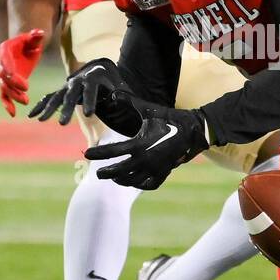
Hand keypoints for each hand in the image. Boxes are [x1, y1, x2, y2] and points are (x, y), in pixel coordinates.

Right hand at [0, 30, 45, 115]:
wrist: (24, 47)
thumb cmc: (29, 42)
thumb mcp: (33, 38)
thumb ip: (35, 36)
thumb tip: (40, 32)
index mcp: (4, 50)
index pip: (5, 63)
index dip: (12, 74)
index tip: (23, 83)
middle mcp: (0, 63)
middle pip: (4, 77)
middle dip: (14, 86)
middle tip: (25, 92)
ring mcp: (2, 75)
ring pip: (5, 88)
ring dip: (13, 96)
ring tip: (26, 101)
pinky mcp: (7, 84)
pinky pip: (4, 95)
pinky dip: (7, 104)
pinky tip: (13, 114)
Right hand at [29, 58, 130, 126]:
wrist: (100, 69)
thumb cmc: (113, 82)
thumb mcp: (120, 87)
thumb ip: (121, 95)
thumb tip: (116, 98)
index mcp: (94, 77)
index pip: (91, 89)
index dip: (90, 101)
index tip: (88, 114)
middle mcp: (78, 80)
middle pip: (71, 95)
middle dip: (66, 109)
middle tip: (63, 124)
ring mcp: (68, 85)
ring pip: (57, 96)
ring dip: (48, 108)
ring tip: (42, 121)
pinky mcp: (62, 90)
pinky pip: (49, 97)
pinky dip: (40, 105)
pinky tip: (32, 116)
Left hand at [84, 103, 208, 189]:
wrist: (192, 131)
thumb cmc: (168, 118)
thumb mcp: (148, 109)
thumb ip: (129, 102)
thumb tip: (113, 94)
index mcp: (139, 144)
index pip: (112, 151)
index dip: (98, 153)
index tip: (87, 154)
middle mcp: (145, 159)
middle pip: (119, 171)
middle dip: (106, 173)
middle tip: (97, 172)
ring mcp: (155, 168)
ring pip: (132, 180)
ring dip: (121, 180)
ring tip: (113, 177)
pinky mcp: (164, 173)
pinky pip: (148, 184)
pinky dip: (139, 184)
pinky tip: (133, 181)